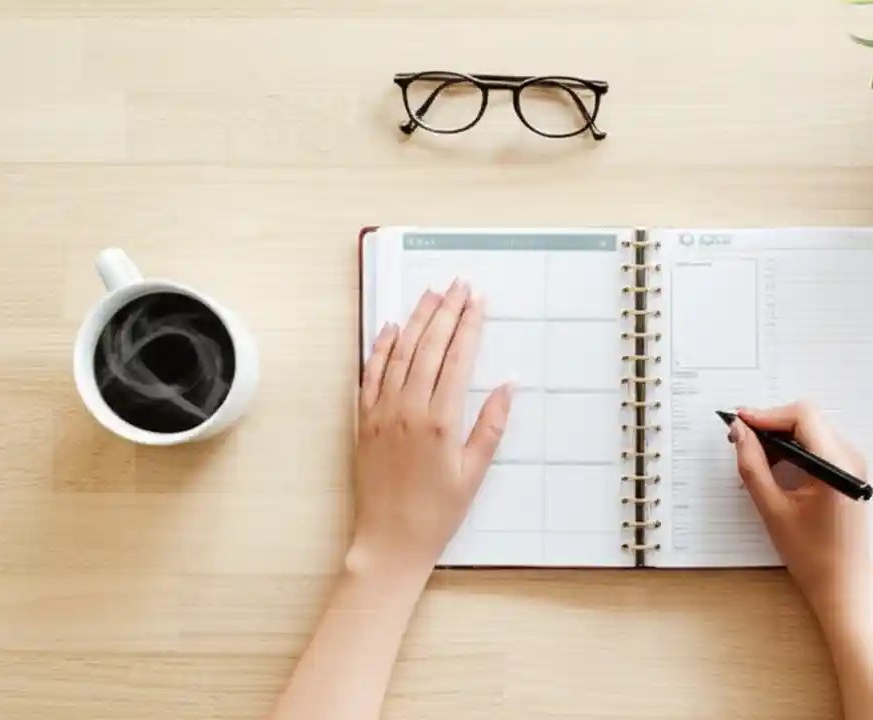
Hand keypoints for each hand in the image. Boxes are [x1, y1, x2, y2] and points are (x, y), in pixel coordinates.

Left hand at [351, 280, 512, 579]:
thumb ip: (491, 426)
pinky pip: (370, 375)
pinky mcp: (363, 422)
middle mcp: (408, 410)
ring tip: (431, 295)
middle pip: (429, 347)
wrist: (388, 542)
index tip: (478, 301)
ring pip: (399, 354)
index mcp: (440, 421)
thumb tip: (508, 385)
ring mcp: (381, 413)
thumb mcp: (474, 473)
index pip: (457, 359)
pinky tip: (391, 328)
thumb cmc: (437, 514)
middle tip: (459, 285)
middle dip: (446, 312)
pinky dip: (380, 348)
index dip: (469, 326)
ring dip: (417, 321)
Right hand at [730, 402, 871, 616]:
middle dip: (771, 425)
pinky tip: (773, 466)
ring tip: (754, 457)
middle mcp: (850, 458)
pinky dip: (793, 449)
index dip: (767, 414)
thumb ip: (752, 467)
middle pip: (806, 419)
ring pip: (811, 430)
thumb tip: (740, 433)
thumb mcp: (773, 510)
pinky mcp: (848, 472)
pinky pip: (818, 445)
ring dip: (781, 437)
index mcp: (837, 466)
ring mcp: (852, 464)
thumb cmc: (813, 556)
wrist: (843, 584)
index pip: (802, 416)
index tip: (740, 423)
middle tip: (740, 440)